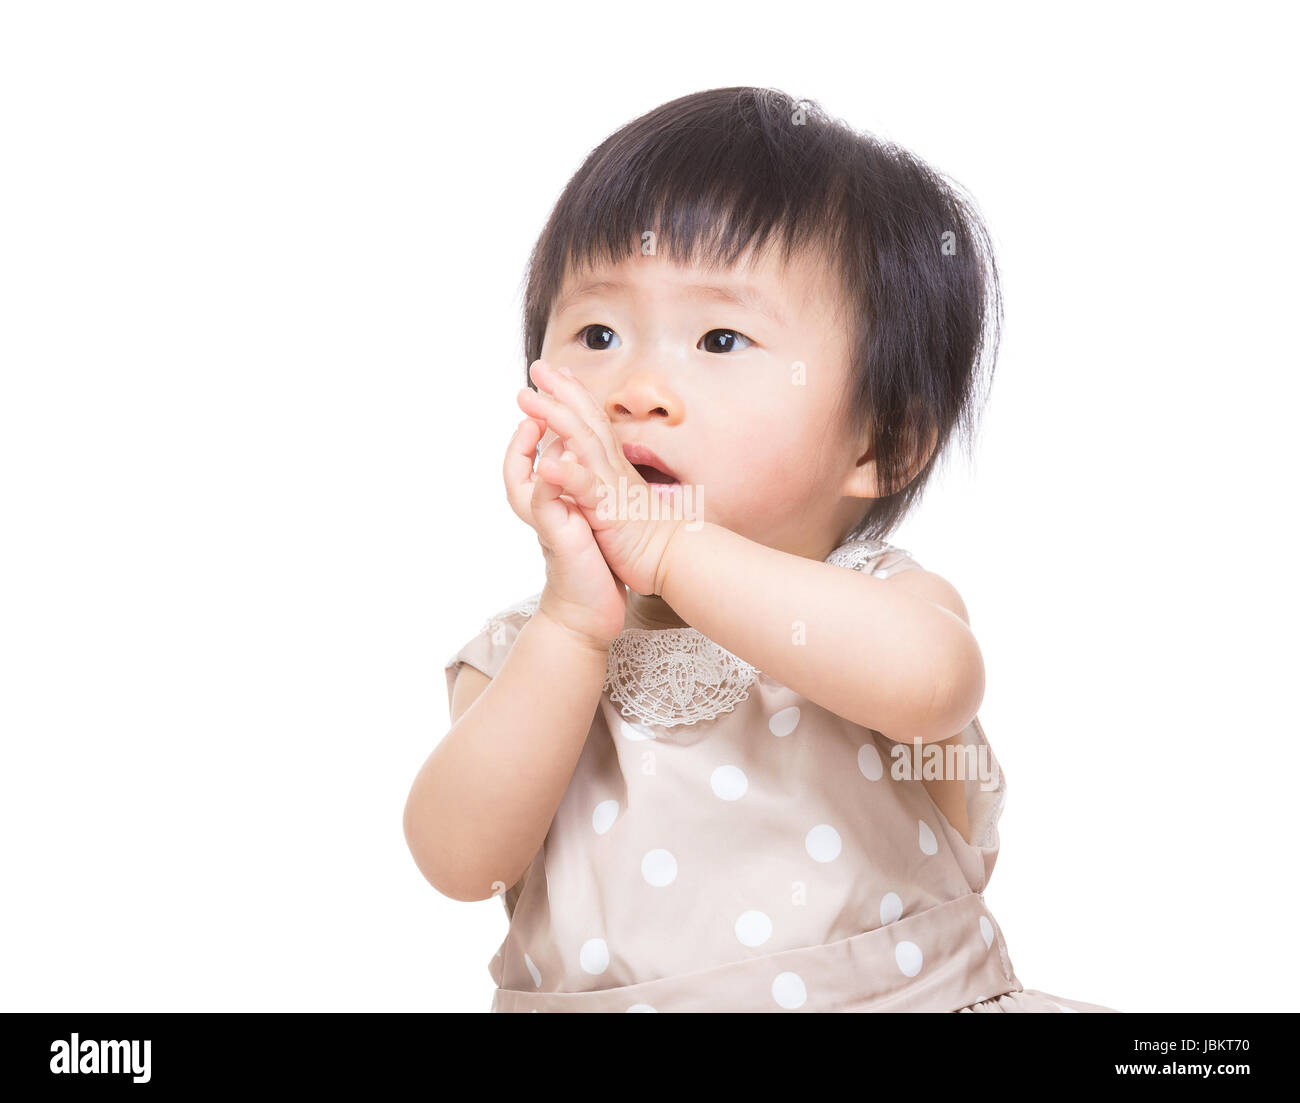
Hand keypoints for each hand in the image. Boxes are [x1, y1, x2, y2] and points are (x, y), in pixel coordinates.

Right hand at [502, 410, 626, 648]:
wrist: (590, 612)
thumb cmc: (591, 564)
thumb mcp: (585, 519)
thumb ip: (577, 489)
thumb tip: (577, 456)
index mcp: (552, 500)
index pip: (532, 455)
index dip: (539, 425)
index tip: (550, 399)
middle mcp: (543, 509)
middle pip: (517, 461)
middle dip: (523, 425)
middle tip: (528, 392)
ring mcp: (548, 524)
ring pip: (523, 482)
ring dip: (527, 450)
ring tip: (534, 421)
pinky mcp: (559, 539)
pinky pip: (545, 506)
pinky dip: (548, 482)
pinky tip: (554, 462)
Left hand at [516, 359, 686, 597]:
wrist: (672, 558)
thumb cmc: (647, 533)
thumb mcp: (622, 496)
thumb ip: (608, 475)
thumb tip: (599, 462)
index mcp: (612, 465)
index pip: (592, 421)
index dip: (575, 394)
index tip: (559, 372)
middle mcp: (611, 468)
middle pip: (585, 419)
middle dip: (560, 391)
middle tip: (538, 366)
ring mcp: (610, 486)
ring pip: (582, 442)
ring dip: (554, 417)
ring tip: (529, 398)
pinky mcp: (608, 511)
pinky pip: (586, 489)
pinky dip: (567, 475)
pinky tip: (546, 465)